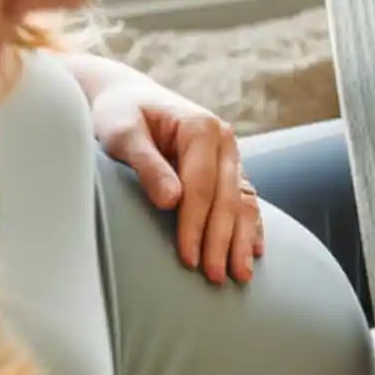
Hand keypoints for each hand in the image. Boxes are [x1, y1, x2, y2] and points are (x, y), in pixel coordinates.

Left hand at [90, 80, 263, 283]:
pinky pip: (246, 200)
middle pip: (227, 198)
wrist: (128, 97)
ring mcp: (230, 155)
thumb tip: (171, 201)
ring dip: (242, 240)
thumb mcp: (122, 133)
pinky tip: (254, 251)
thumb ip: (146, 165)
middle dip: (221, 241)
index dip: (195, 224)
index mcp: (201, 127)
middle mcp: (224, 141)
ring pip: (244, 202)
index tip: (188, 258)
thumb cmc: (120, 114)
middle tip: (214, 277)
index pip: (201, 186)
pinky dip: (250, 226)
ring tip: (240, 275)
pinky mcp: (228, 168)